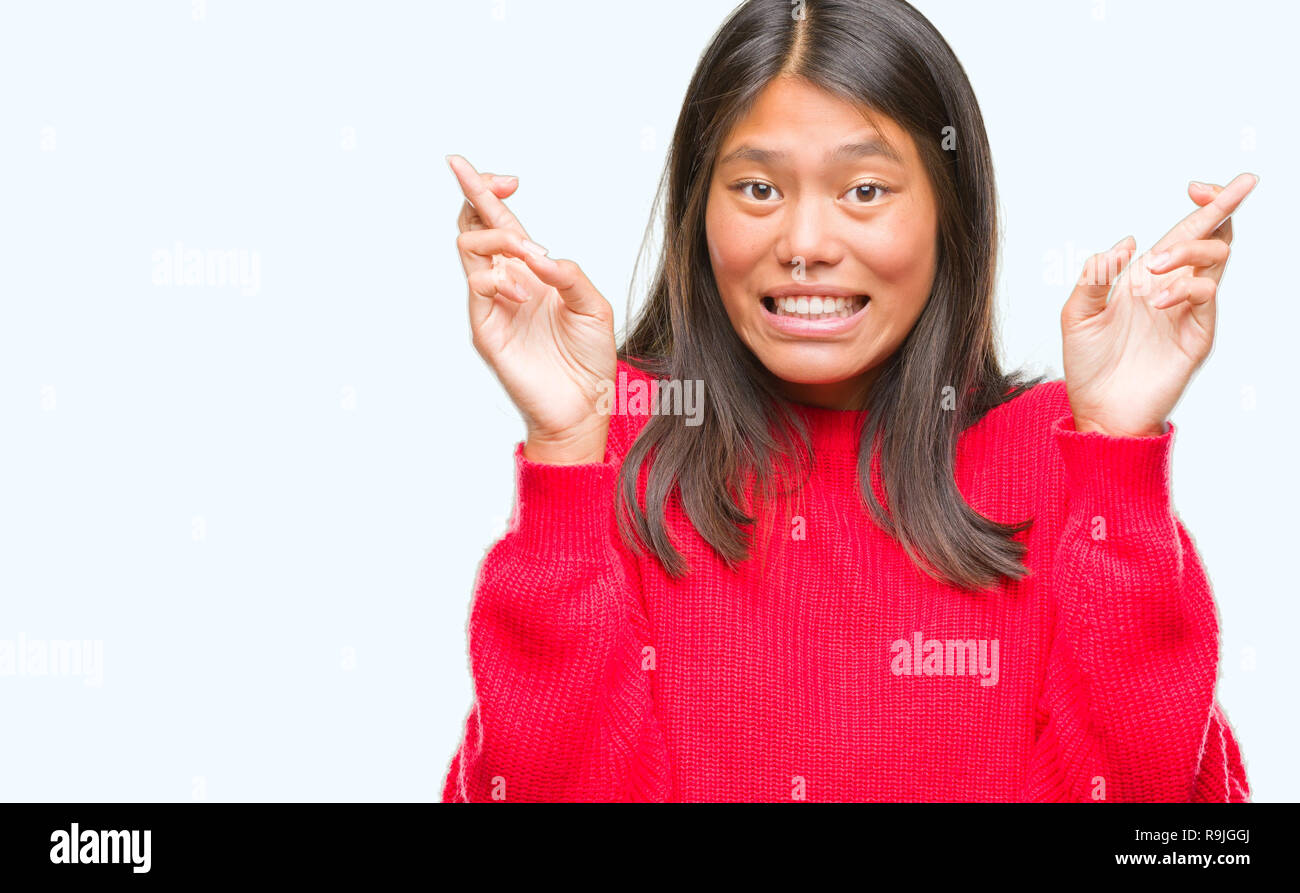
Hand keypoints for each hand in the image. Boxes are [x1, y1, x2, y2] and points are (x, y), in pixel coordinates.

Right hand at [447, 154, 616, 463]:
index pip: (500, 221)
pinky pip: (477, 287)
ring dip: (497, 237)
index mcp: (531, 271)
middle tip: (501, 187)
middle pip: (472, 224)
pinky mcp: (486, 328)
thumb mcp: (594, 306)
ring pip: (468, 246)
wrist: (585, 405)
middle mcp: (507, 281)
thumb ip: (570, 275)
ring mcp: (492, 303)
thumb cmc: (590, 358)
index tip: (507, 179)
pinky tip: (523, 293)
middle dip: (478, 193)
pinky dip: (499, 279)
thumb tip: (537, 255)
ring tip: (527, 253)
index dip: (490, 191)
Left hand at [1060, 172, 1258, 437]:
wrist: (1098, 410)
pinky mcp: (1196, 334)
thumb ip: (1094, 277)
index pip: (1182, 232)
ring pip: (1215, 258)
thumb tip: (1125, 243)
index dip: (1200, 205)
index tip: (1198, 186)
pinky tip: (1157, 300)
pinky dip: (1185, 287)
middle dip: (1222, 206)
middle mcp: (1172, 287)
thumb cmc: (1087, 365)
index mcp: (1144, 277)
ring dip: (1188, 251)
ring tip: (1153, 269)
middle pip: (1212, 236)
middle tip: (1219, 190)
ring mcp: (1188, 310)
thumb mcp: (1076, 314)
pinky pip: (1206, 296)